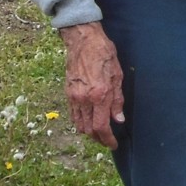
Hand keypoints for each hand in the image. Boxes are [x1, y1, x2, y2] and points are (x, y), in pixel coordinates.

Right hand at [59, 21, 124, 149]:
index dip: (108, 140)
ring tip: (99, 132)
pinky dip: (81, 122)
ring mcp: (74, 97)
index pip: (101, 127)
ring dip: (89, 132)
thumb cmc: (104, 54)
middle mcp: (84, 99)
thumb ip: (117, 101)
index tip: (113, 144)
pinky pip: (73, 115)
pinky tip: (89, 120)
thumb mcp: (117, 76)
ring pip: (79, 125)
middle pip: (89, 130)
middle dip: (99, 138)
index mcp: (99, 95)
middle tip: (107, 139)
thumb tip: (118, 120)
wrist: (83, 40)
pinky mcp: (68, 93)